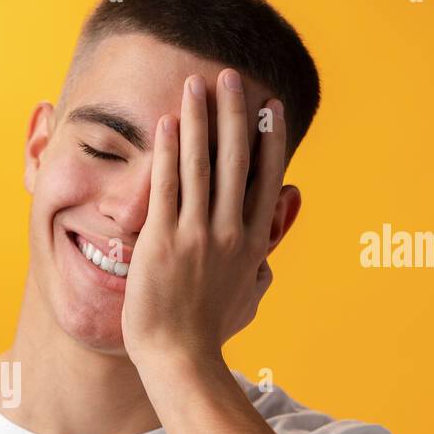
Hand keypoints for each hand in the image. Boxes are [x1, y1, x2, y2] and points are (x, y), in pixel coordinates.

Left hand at [121, 69, 285, 368]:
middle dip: (234, 113)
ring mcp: (196, 234)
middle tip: (230, 76)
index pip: (264, 177)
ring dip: (200, 118)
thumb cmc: (209, 334)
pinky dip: (170, 150)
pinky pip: (167, 185)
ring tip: (197, 83)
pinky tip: (169, 122)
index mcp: (252, 242)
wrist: (179, 357)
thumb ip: (261, 269)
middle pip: (236, 159)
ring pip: (202, 164)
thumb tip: (270, 257)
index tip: (270, 106)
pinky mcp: (163, 240)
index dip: (268, 137)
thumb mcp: (248, 300)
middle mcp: (229, 232)